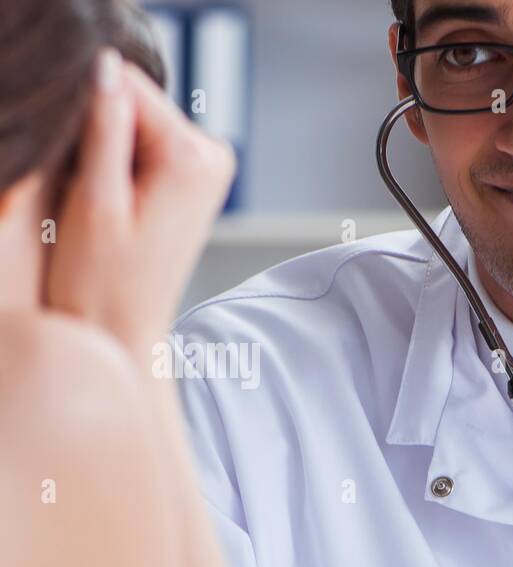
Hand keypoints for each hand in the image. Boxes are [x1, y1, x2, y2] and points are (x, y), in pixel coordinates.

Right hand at [45, 50, 233, 369]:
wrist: (123, 331)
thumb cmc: (104, 283)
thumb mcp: (95, 201)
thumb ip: (103, 130)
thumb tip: (105, 64)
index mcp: (194, 157)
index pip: (125, 82)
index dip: (82, 110)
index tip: (74, 162)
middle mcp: (212, 154)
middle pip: (134, 99)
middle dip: (96, 131)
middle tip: (86, 189)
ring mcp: (205, 166)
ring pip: (134, 119)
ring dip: (103, 147)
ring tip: (99, 200)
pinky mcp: (190, 177)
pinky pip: (141, 142)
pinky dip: (114, 160)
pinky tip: (109, 200)